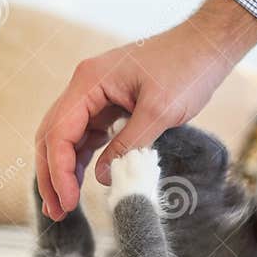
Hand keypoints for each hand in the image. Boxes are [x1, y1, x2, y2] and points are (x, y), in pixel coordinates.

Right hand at [34, 0, 256, 219]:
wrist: (206, 45)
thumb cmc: (187, 68)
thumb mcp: (159, 111)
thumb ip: (128, 145)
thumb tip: (102, 177)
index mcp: (89, 81)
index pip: (59, 132)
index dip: (59, 170)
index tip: (67, 200)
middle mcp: (84, 87)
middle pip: (52, 136)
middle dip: (51, 175)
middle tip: (56, 211)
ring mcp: (94, 97)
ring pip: (65, 139)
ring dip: (61, 172)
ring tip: (62, 206)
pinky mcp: (107, 106)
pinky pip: (85, 137)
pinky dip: (80, 161)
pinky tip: (79, 184)